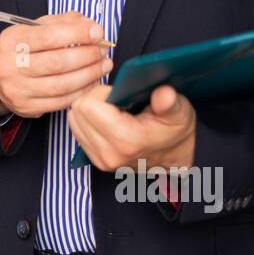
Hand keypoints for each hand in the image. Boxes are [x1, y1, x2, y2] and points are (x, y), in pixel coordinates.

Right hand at [0, 11, 112, 118]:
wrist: (0, 78)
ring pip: (63, 84)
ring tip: (103, 65)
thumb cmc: (23, 50)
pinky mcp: (27, 107)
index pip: (50, 36)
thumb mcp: (35, 29)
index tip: (98, 33)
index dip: (78, 34)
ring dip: (90, 74)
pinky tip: (92, 82)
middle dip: (88, 55)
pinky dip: (82, 91)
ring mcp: (18, 89)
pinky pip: (62, 101)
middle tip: (103, 51)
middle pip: (58, 62)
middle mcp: (10, 65)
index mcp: (12, 41)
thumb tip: (91, 27)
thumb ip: (62, 23)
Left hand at [67, 83, 196, 172]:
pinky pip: (76, 131)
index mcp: (127, 141)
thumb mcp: (179, 112)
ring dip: (88, 109)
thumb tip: (164, 93)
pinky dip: (87, 120)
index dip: (102, 92)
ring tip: (111, 109)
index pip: (89, 106)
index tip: (119, 93)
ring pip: (73, 120)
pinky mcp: (95, 161)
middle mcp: (109, 154)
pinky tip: (106, 119)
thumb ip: (169, 102)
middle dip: (93, 99)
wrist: (176, 158)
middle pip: (77, 111)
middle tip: (115, 99)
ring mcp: (101, 160)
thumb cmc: (175, 131)